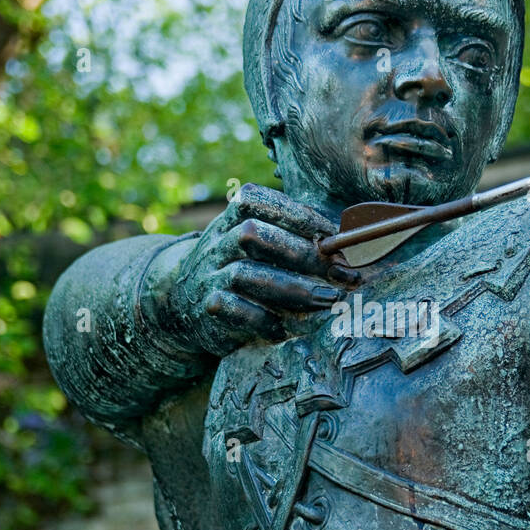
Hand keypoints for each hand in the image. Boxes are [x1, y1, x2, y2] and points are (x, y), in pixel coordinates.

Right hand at [153, 184, 359, 356]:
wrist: (181, 299)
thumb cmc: (240, 264)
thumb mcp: (257, 241)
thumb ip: (291, 233)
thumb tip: (348, 237)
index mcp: (231, 216)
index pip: (258, 201)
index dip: (298, 215)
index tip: (334, 235)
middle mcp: (217, 242)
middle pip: (253, 235)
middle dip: (302, 253)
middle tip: (341, 272)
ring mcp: (209, 274)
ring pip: (246, 275)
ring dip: (293, 288)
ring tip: (329, 300)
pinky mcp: (208, 307)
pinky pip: (232, 309)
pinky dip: (262, 319)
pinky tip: (285, 329)